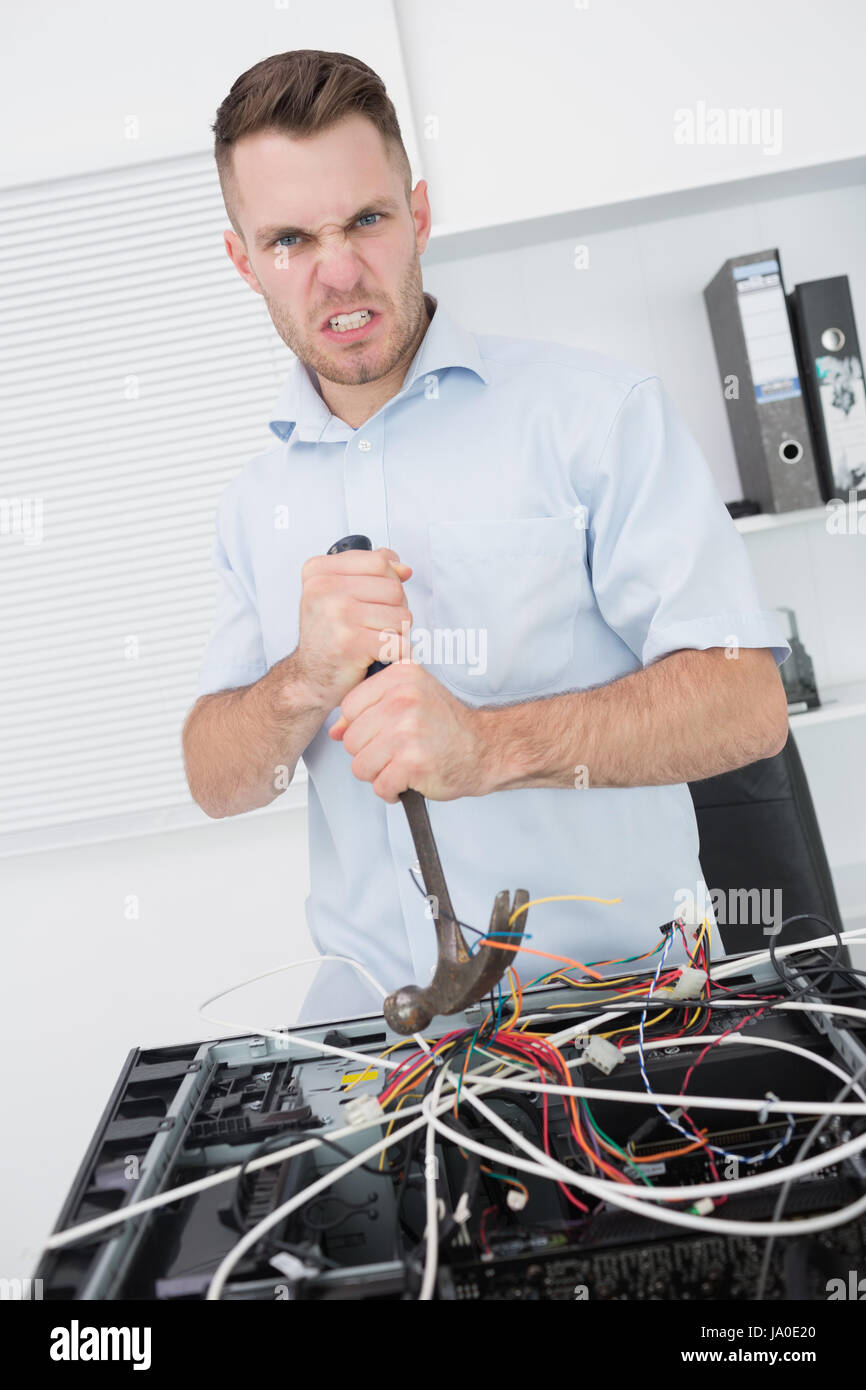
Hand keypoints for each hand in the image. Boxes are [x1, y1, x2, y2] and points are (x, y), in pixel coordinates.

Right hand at [294, 546, 412, 710]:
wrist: (310, 678)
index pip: (379, 561)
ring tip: (374, 640)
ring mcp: (338, 615)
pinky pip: (399, 642)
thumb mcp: (339, 593)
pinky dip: (396, 653)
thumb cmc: (328, 637)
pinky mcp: (352, 643)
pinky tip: (377, 655)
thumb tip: (402, 567)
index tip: (374, 600)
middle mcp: (324, 589)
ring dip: (396, 633)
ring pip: (401, 616)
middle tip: (373, 626)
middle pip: (394, 588)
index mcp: (320, 571)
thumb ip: (371, 572)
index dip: (388, 582)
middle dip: (394, 610)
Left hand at [329, 659, 493, 801]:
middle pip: (351, 740)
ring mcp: (407, 732)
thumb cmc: (446, 726)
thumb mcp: (410, 700)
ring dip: (379, 774)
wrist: (485, 749)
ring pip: (360, 765)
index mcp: (400, 677)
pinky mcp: (412, 763)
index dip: (360, 727)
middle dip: (369, 754)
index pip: (348, 707)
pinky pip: (379, 786)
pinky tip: (407, 781)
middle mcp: (403, 700)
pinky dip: (391, 791)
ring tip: (401, 766)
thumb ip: (369, 709)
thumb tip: (334, 731)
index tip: (383, 732)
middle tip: (396, 753)